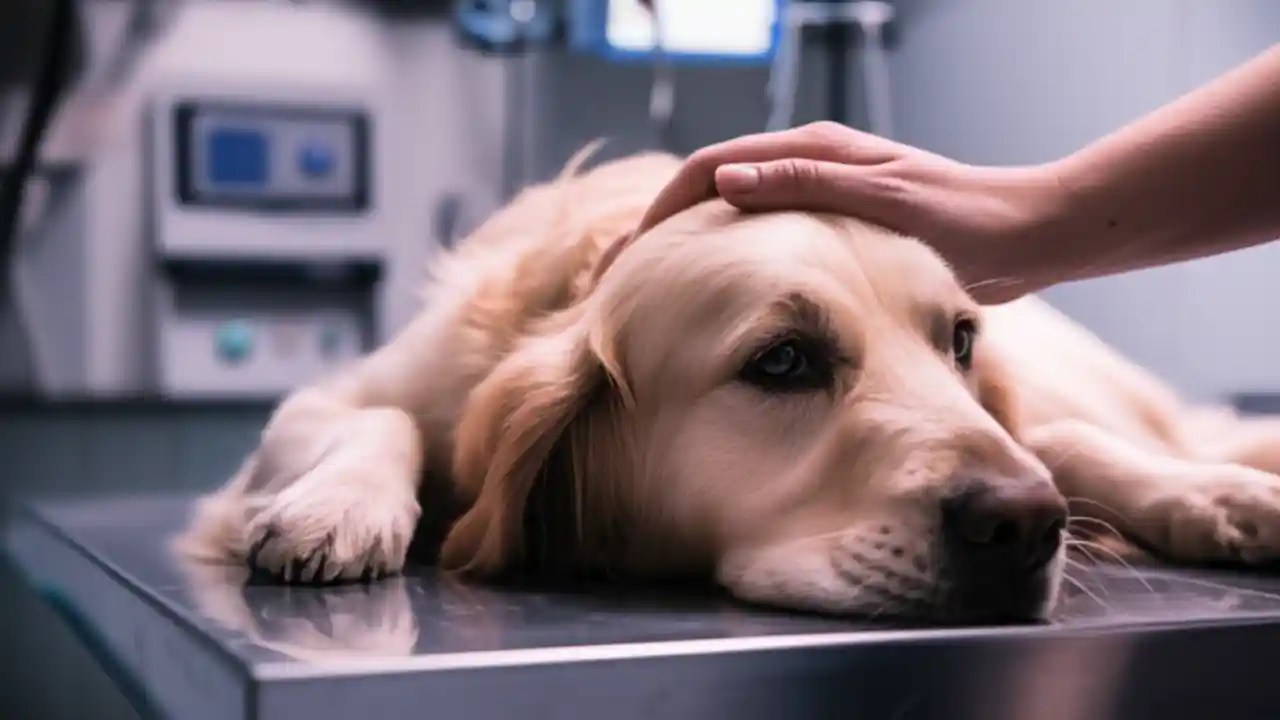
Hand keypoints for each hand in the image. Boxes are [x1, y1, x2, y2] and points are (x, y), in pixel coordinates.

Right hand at [635, 122, 1070, 303]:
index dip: (661, 211)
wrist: (1028, 234)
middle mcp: (810, 165)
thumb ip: (808, 185)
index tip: (628, 258)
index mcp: (813, 151)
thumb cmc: (965, 222)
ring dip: (689, 245)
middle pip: (711, 187)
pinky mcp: (837, 222)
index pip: (710, 168)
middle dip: (659, 230)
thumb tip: (726, 179)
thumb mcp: (885, 201)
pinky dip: (727, 258)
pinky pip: (763, 235)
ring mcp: (822, 192)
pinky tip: (718, 295)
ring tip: (652, 291)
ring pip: (733, 213)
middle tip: (617, 281)